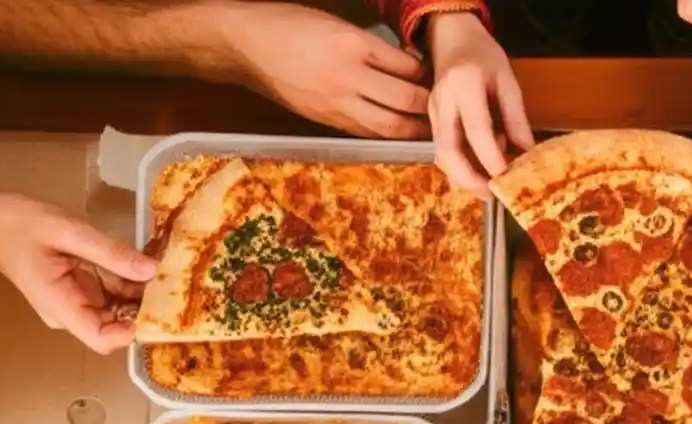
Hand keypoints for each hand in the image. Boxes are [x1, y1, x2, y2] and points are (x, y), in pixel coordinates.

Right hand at [0, 192, 155, 353]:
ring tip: (169, 275)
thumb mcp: (69, 231)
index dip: (133, 332)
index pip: (101, 337)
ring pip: (119, 310)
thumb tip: (150, 270)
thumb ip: (110, 253)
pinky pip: (113, 294)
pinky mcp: (81, 291)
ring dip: (143, 296)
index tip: (159, 310)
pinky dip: (131, 283)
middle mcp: (70, 312)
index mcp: (60, 304)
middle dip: (146, 310)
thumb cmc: (20, 225)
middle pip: (117, 326)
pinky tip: (149, 266)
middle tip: (175, 287)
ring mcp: (76, 303)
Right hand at [224, 2, 428, 137]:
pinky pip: (366, 131)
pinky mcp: (325, 119)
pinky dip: (387, 133)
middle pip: (405, 100)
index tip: (438, 76)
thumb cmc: (288, 25)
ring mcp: (335, 102)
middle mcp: (347, 76)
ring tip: (432, 128)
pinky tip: (400, 131)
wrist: (244, 45)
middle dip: (429, 106)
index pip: (407, 67)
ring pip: (389, 125)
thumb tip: (408, 66)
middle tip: (447, 107)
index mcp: (352, 43)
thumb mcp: (335, 23)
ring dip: (414, 129)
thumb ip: (372, 46)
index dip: (427, 74)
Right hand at [427, 12, 532, 197]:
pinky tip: (477, 174)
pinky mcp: (430, 123)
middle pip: (447, 150)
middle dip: (469, 179)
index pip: (476, 129)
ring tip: (488, 189)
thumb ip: (516, 120)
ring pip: (441, 156)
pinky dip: (459, 169)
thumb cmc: (484, 57)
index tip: (506, 177)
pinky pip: (442, 152)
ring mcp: (432, 113)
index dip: (490, 158)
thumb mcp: (508, 83)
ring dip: (463, 178)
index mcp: (464, 84)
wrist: (453, 40)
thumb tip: (528, 154)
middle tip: (492, 195)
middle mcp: (442, 101)